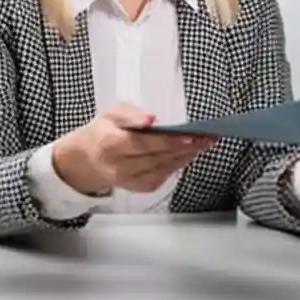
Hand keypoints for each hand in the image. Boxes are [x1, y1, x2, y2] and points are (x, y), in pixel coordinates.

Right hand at [52, 103, 217, 194]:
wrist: (92, 155)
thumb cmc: (107, 129)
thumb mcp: (114, 112)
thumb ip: (131, 114)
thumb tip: (151, 120)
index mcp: (109, 143)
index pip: (142, 144)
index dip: (166, 141)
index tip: (188, 135)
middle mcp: (117, 166)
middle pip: (156, 157)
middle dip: (184, 147)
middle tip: (207, 136)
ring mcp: (128, 180)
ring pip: (163, 168)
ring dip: (186, 155)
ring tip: (205, 142)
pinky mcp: (139, 187)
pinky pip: (163, 176)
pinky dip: (178, 164)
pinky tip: (190, 152)